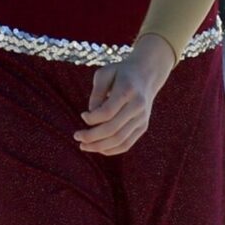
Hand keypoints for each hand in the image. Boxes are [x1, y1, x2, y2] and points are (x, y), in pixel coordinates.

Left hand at [75, 35, 175, 156]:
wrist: (146, 75)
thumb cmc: (120, 74)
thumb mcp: (104, 74)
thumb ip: (96, 93)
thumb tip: (90, 116)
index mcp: (128, 90)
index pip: (107, 112)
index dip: (92, 118)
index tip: (82, 115)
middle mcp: (138, 106)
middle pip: (113, 129)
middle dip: (91, 136)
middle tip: (77, 136)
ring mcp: (142, 118)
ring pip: (120, 140)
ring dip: (99, 147)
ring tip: (83, 146)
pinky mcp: (143, 127)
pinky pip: (127, 144)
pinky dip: (111, 150)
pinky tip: (98, 148)